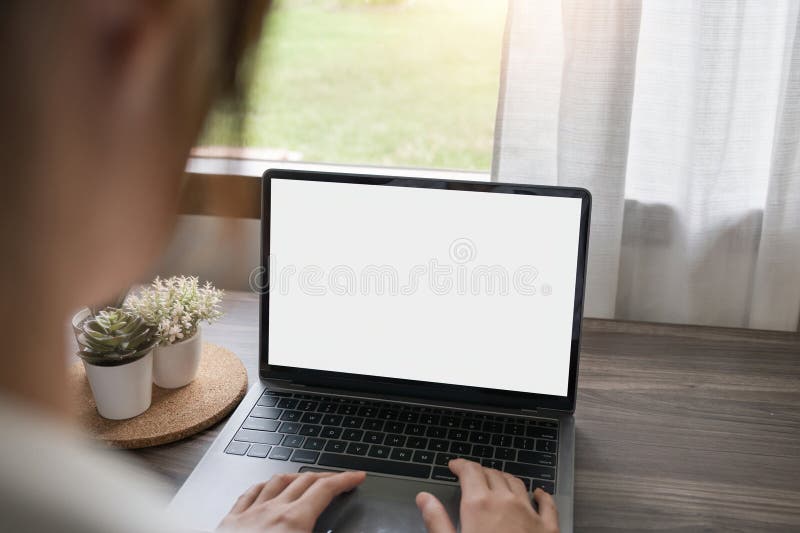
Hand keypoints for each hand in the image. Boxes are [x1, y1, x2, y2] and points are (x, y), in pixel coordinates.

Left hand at [217, 470, 365, 532]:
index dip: (344, 480)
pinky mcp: (230, 521)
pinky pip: (250, 493)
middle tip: (338, 479)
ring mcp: (249, 513)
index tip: (356, 476)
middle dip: (326, 476)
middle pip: (304, 481)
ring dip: (297, 476)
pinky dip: (264, 485)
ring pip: (277, 481)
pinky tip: (265, 487)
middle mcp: (272, 511)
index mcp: (293, 521)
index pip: (325, 490)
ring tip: (306, 478)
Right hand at [415, 459, 558, 532]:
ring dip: (505, 479)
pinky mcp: (548, 528)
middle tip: (472, 476)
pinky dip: (541, 495)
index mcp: (479, 506)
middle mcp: (506, 502)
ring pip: (517, 483)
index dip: (461, 465)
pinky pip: (547, 503)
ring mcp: (530, 513)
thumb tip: (425, 499)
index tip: (455, 466)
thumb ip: (437, 521)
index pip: (470, 471)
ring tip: (497, 481)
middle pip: (492, 474)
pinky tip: (538, 493)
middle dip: (480, 472)